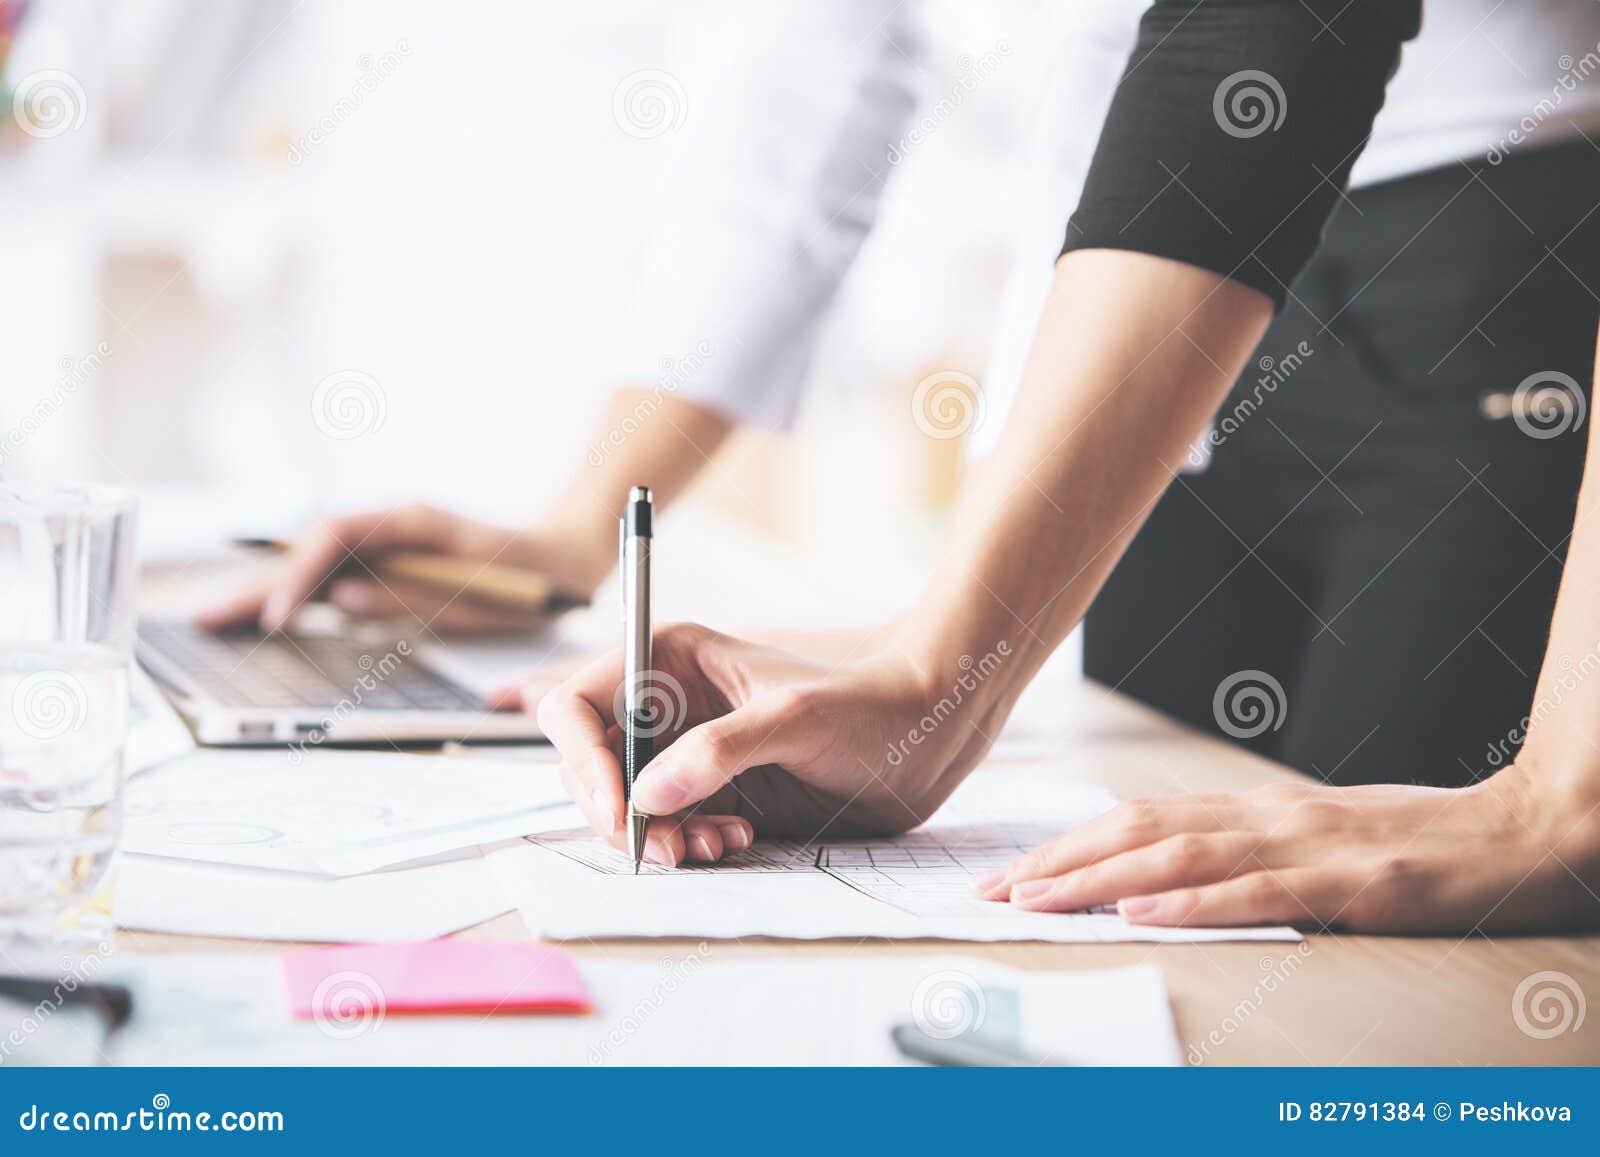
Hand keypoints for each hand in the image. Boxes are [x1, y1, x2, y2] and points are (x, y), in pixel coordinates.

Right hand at [198, 503, 611, 633]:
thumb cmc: (533, 575)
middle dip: (258, 584)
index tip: (275, 615)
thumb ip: (409, 595)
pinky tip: (268, 617)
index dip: (297, 575)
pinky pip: (335, 577)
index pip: (334, 536)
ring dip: (268, 591)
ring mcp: (391, 544)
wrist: (567, 560)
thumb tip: (339, 598)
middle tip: (207, 618)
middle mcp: (393, 525)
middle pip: (310, 549)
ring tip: (217, 619)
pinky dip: (299, 597)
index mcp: (412, 519)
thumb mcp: (480, 594)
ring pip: (315, 564)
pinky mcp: (393, 565)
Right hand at [535, 622, 987, 866]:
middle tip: (666, 848)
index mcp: (668, 661)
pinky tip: (734, 840)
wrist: (925, 738)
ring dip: (656, 836)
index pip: (578, 707)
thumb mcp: (795, 718)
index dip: (584, 760)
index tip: (620, 810)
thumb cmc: (867, 706)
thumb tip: (648, 798)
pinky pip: (667, 829)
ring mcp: (686, 752)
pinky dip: (686, 845)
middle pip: (591, 765)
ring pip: (626, 805)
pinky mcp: (711, 793)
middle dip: (618, 811)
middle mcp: (667, 706)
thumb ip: (720, 751)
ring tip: (714, 846)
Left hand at [973, 765, 1599, 932]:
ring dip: (1101, 877)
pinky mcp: (1350, 883)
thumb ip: (1249, 848)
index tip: (1014, 870)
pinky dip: (1195, 900)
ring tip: (1040, 897)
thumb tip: (1171, 866)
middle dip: (1060, 860)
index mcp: (1257, 807)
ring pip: (1181, 854)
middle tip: (996, 889)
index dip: (1070, 842)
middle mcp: (1268, 815)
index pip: (1140, 817)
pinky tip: (1145, 911)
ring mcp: (1307, 845)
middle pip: (1141, 829)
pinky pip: (1258, 892)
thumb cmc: (1416, 842)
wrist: (1520, 832)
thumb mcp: (1317, 837)